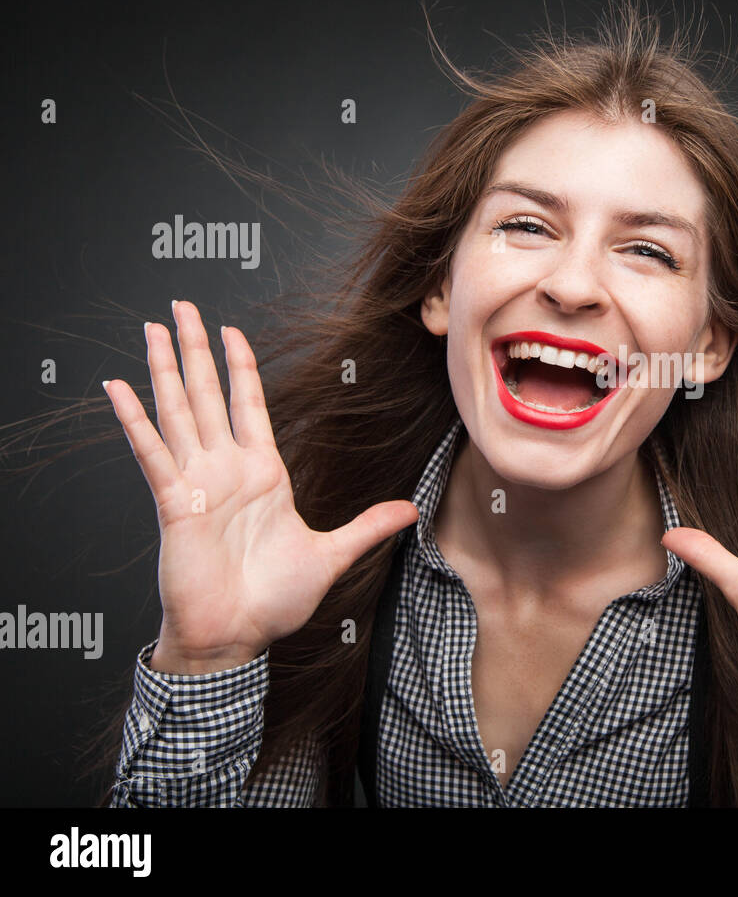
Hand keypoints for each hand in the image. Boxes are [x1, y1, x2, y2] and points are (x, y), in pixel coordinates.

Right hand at [103, 300, 418, 673]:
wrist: (237, 636)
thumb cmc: (274, 600)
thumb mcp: (332, 554)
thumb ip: (368, 526)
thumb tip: (411, 510)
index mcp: (262, 474)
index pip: (249, 405)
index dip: (239, 366)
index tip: (230, 331)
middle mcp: (226, 470)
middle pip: (208, 394)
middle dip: (195, 350)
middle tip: (181, 307)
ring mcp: (197, 482)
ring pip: (179, 411)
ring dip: (164, 370)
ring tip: (152, 329)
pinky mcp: (173, 502)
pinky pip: (152, 453)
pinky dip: (134, 421)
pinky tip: (118, 388)